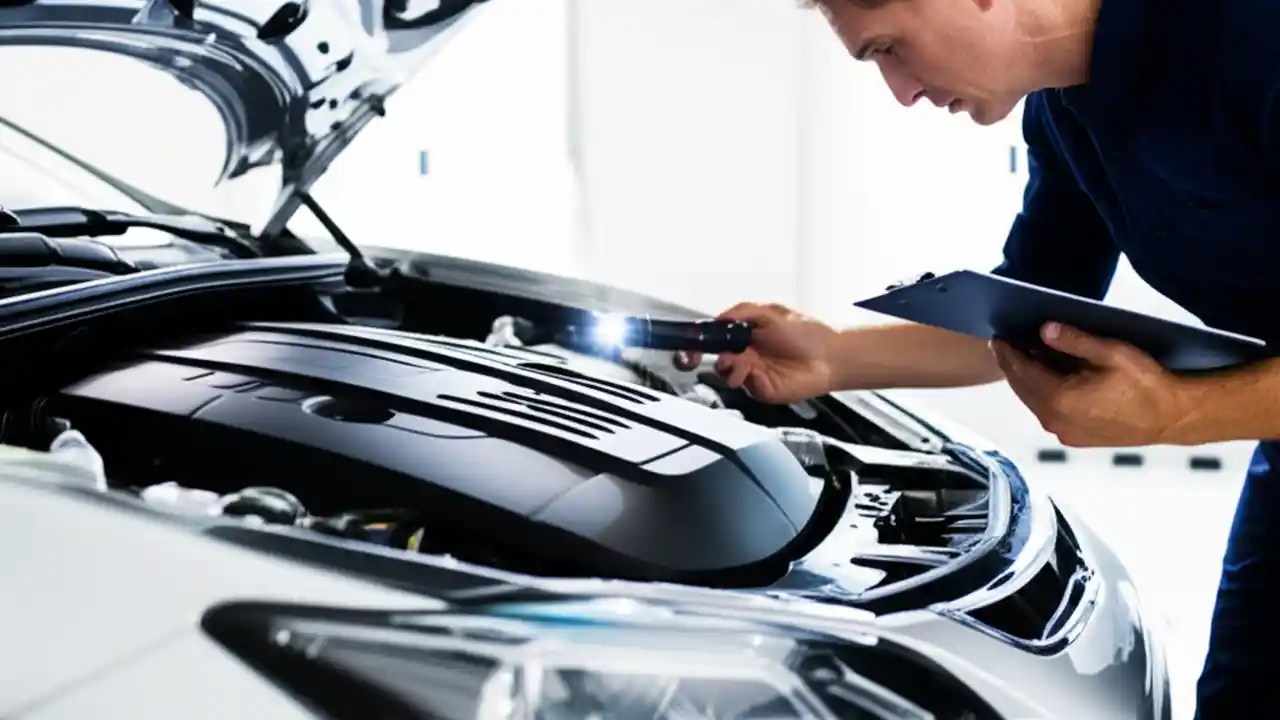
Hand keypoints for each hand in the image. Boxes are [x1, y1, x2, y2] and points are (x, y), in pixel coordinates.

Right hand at [672, 302, 837, 403]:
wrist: (829, 357)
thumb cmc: (808, 333)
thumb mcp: (772, 312)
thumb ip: (743, 312)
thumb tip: (720, 316)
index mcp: (747, 335)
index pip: (715, 337)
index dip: (699, 339)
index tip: (687, 340)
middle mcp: (746, 354)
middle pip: (712, 356)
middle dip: (699, 355)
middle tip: (694, 354)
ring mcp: (752, 372)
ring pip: (723, 372)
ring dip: (725, 365)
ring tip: (738, 359)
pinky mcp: (760, 388)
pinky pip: (740, 383)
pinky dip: (739, 376)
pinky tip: (749, 368)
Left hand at [990, 322, 1194, 446]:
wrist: (1173, 417)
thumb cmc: (1146, 384)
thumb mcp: (1111, 352)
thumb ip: (1074, 341)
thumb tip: (1044, 329)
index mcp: (1059, 399)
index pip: (1021, 371)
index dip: (1008, 353)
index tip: (998, 338)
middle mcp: (1055, 420)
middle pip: (1022, 388)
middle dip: (1012, 366)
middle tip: (1004, 346)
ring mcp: (1064, 432)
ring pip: (1034, 402)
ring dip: (1026, 381)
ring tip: (1023, 359)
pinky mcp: (1075, 438)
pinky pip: (1048, 413)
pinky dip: (1041, 395)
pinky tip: (1047, 380)